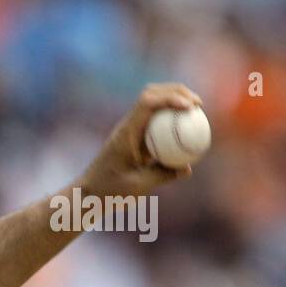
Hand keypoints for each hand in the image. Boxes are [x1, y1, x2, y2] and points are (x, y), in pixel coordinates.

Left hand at [76, 82, 203, 198]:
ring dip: (173, 100)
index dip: (171, 97)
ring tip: (195, 109)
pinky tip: (186, 128)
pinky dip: (169, 118)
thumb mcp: (137, 186)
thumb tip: (188, 168)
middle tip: (198, 104)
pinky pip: (153, 121)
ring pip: (152, 104)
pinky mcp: (133, 137)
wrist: (87, 194)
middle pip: (152, 94)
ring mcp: (129, 130)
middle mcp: (127, 125)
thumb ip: (162, 175)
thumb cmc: (109, 191)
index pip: (148, 102)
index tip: (190, 106)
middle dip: (177, 92)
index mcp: (126, 132)